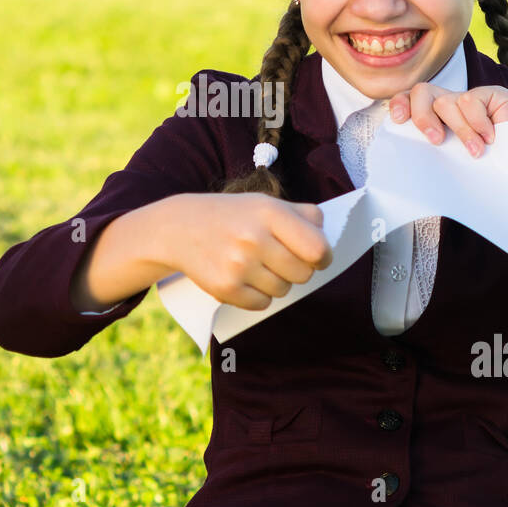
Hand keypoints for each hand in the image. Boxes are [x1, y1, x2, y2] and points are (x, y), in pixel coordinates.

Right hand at [164, 193, 333, 310]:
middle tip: (280, 259)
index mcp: (269, 213)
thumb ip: (301, 214)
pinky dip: (258, 295)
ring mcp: (238, 265)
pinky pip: (262, 303)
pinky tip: (243, 277)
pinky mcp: (226, 289)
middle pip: (303, 274)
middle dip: (297, 270)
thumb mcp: (265, 203)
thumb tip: (327, 235)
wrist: (180, 228)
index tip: (316, 257)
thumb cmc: (232, 216)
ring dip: (276, 282)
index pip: (316, 249)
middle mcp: (254, 238)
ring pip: (284, 290)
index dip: (322, 257)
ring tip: (256, 264)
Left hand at [387, 83, 507, 157]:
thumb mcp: (450, 161)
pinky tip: (489, 137)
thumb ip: (431, 152)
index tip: (398, 120)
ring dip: (460, 130)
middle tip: (436, 141)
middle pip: (422, 92)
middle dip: (423, 117)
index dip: (401, 104)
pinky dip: (477, 122)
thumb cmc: (482, 170)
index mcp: (433, 117)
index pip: (408, 100)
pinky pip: (471, 101)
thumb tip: (406, 156)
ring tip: (475, 151)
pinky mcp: (493, 95)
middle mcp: (449, 104)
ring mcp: (471, 98)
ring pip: (446, 102)